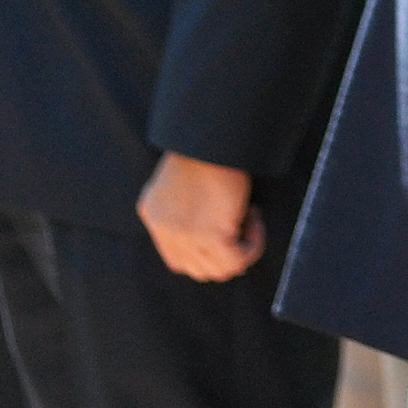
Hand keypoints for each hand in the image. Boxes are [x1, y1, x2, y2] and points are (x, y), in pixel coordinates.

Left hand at [136, 151, 264, 281]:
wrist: (213, 136)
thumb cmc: (205, 147)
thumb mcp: (178, 180)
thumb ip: (180, 207)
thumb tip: (207, 224)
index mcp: (153, 215)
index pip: (178, 260)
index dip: (206, 252)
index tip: (225, 227)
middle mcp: (164, 231)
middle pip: (198, 270)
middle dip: (224, 254)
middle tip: (240, 224)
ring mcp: (185, 236)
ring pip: (217, 271)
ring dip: (240, 250)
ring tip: (248, 217)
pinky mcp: (210, 235)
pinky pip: (236, 261)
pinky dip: (252, 245)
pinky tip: (254, 217)